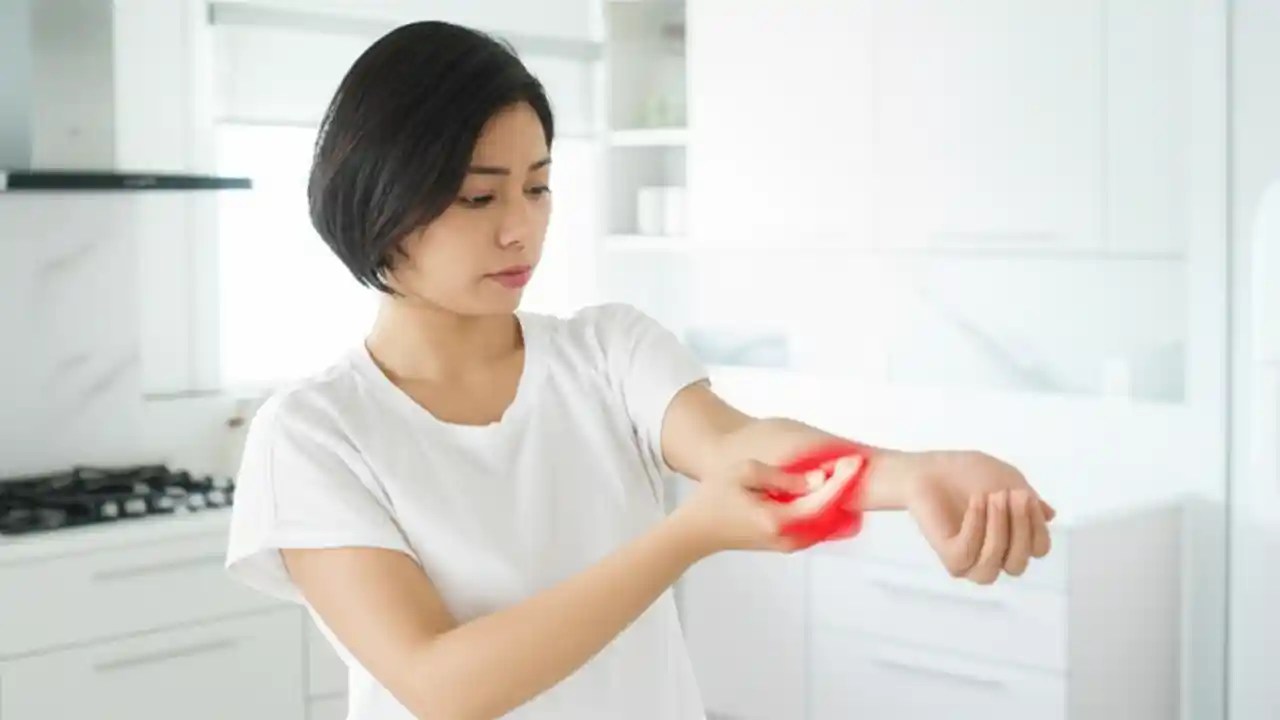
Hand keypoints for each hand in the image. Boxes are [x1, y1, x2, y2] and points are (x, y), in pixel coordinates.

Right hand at [671, 458, 861, 556]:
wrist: (697, 531)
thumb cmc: (716, 497)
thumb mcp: (745, 473)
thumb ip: (783, 477)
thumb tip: (818, 479)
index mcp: (778, 521)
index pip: (822, 501)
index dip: (842, 480)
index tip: (855, 461)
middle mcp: (788, 538)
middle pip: (830, 514)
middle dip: (845, 488)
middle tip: (854, 463)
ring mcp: (788, 545)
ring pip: (825, 522)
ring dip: (836, 498)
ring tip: (845, 473)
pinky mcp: (786, 543)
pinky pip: (815, 526)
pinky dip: (825, 508)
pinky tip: (827, 489)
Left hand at [902, 451, 1054, 584]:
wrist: (932, 467)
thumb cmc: (970, 473)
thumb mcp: (1009, 481)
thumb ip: (1030, 502)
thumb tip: (1049, 515)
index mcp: (1013, 541)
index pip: (1039, 549)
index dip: (1036, 525)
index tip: (1025, 495)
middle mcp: (994, 556)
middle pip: (1018, 564)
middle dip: (1019, 528)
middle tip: (1010, 495)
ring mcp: (971, 560)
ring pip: (993, 567)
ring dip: (997, 531)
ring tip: (991, 498)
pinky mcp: (950, 557)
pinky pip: (968, 554)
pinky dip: (975, 526)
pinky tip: (975, 502)